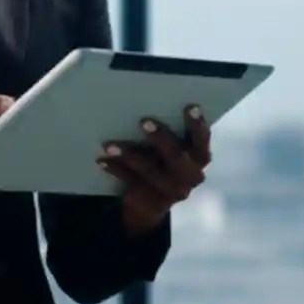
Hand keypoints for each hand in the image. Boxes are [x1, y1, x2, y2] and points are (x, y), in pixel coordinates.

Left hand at [97, 104, 211, 235]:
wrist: (153, 202)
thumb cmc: (161, 159)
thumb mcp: (171, 148)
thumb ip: (169, 132)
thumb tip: (144, 101)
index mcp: (199, 156)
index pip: (201, 139)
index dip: (197, 124)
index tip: (189, 106)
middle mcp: (191, 175)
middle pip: (177, 156)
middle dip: (161, 138)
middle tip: (143, 121)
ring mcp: (172, 191)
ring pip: (150, 170)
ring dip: (129, 155)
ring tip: (109, 145)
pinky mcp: (151, 200)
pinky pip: (131, 182)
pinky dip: (116, 170)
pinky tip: (102, 160)